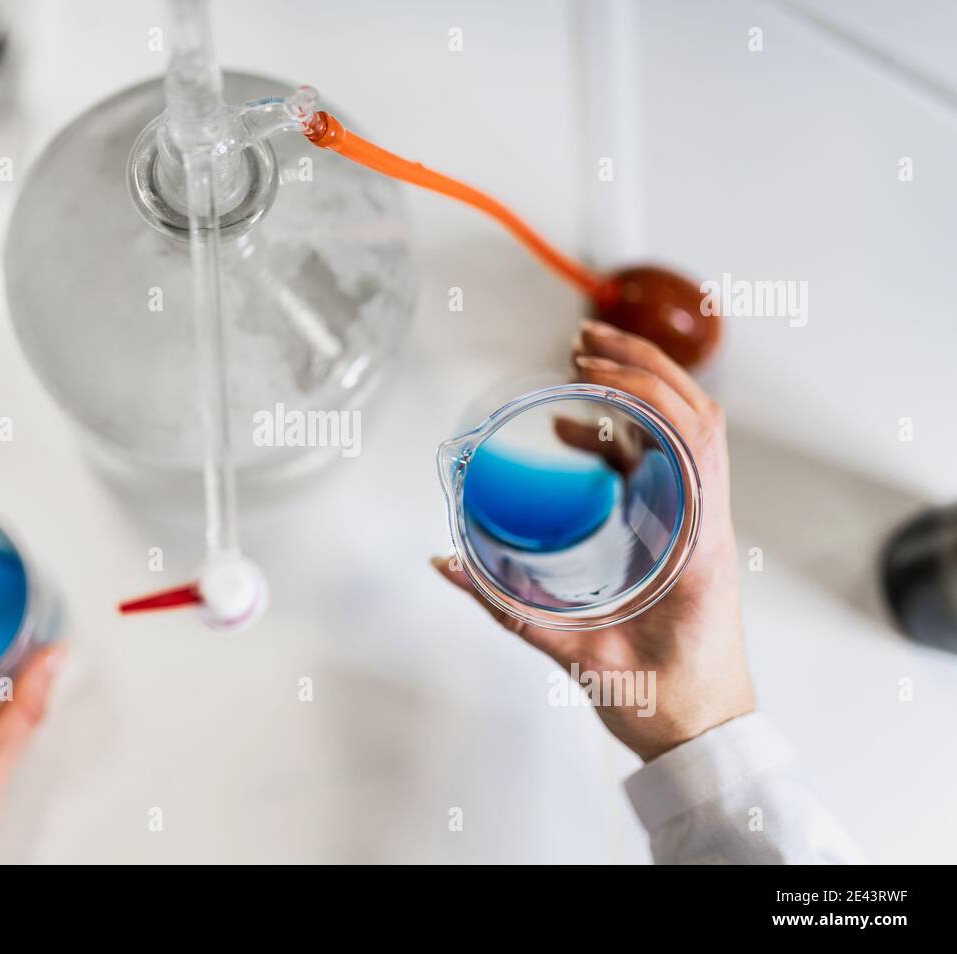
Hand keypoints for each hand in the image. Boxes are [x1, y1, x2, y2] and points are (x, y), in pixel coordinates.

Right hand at [435, 319, 754, 760]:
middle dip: (642, 365)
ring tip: (582, 363)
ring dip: (643, 388)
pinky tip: (572, 434)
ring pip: (689, 431)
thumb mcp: (579, 658)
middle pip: (696, 414)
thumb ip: (508, 609)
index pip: (690, 439)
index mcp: (697, 546)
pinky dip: (624, 434)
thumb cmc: (661, 703)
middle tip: (580, 344)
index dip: (643, 391)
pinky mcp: (686, 534)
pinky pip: (664, 465)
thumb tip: (448, 562)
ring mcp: (703, 525)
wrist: (706, 736)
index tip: (588, 371)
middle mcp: (708, 524)